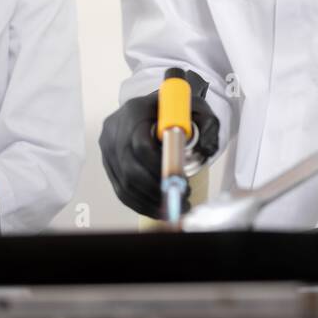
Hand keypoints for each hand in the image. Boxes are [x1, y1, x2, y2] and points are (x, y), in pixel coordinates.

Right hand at [99, 69, 219, 217]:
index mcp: (135, 111)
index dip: (159, 168)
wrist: (159, 109)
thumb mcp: (198, 109)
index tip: (180, 181)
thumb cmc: (177, 110)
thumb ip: (208, 126)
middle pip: (129, 168)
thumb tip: (206, 150)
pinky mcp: (108, 163)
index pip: (141, 145)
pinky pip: (121, 190)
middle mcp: (115, 128)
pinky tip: (159, 208)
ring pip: (124, 183)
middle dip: (156, 189)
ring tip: (174, 206)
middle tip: (180, 197)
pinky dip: (140, 203)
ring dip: (149, 201)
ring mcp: (108, 147)